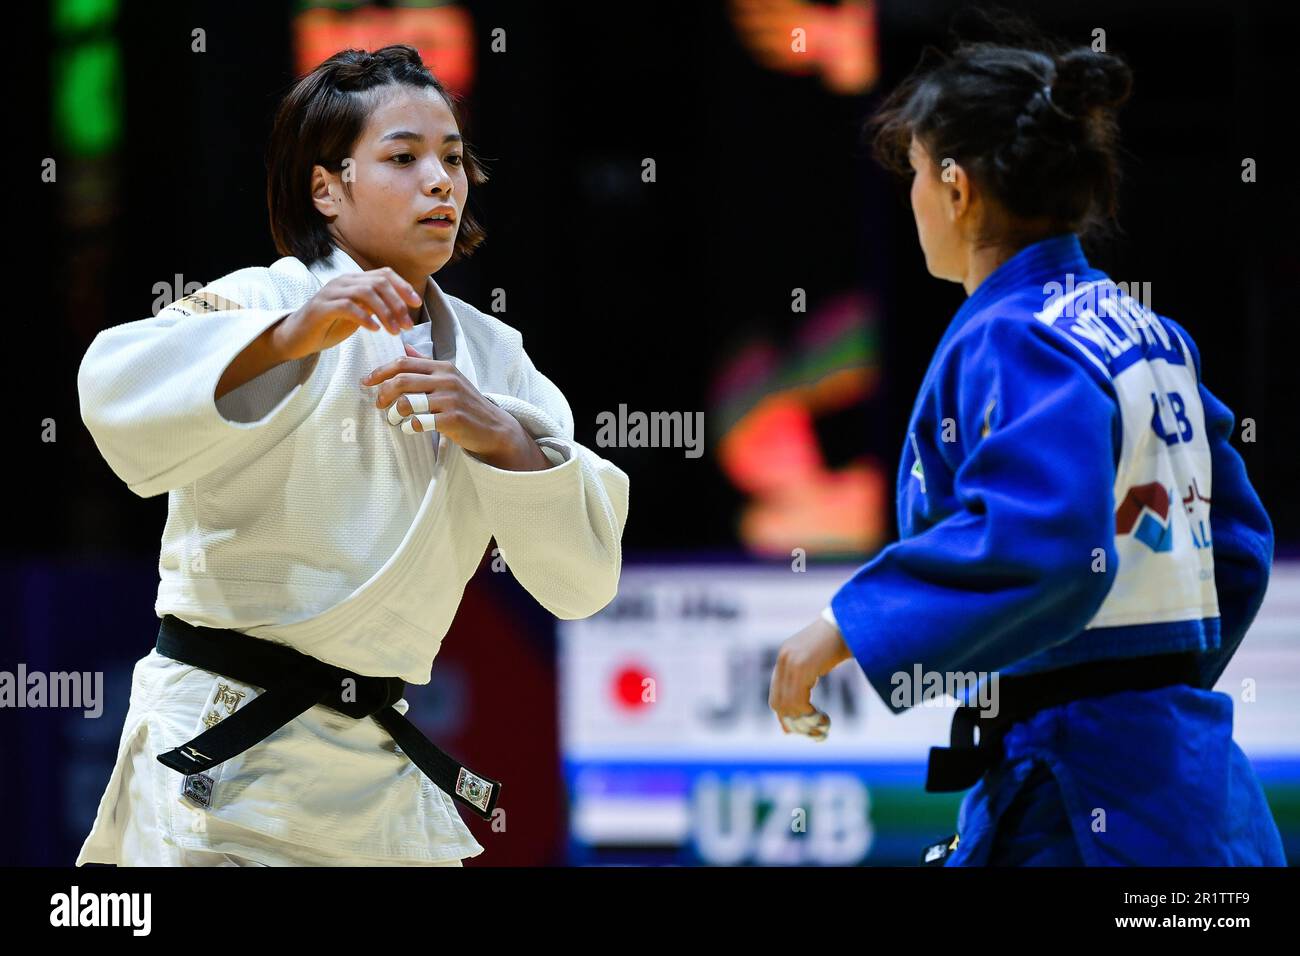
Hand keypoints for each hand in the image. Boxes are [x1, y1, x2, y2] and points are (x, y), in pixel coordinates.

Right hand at [270, 267, 422, 361]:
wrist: (296, 338)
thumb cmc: (328, 326)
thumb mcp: (358, 314)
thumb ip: (375, 307)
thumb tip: (400, 308)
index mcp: (353, 280)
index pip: (384, 274)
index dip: (403, 287)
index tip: (416, 304)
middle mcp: (343, 281)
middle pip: (378, 283)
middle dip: (397, 304)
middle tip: (407, 325)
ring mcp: (330, 293)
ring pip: (365, 293)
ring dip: (385, 313)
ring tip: (394, 331)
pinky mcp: (321, 308)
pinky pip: (347, 306)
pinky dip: (365, 317)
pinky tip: (375, 330)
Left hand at [363, 343, 550, 469]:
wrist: (494, 427)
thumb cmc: (467, 402)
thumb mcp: (450, 377)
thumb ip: (426, 363)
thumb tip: (405, 347)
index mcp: (443, 367)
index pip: (403, 363)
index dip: (380, 371)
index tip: (366, 381)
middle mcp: (446, 380)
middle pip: (401, 381)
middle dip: (382, 393)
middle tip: (377, 404)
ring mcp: (450, 400)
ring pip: (407, 402)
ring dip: (393, 413)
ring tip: (392, 419)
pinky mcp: (453, 420)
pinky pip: (420, 422)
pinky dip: (410, 427)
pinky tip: (410, 428)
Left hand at [769, 616, 853, 737]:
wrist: (852, 622)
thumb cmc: (841, 643)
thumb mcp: (818, 664)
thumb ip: (806, 682)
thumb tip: (803, 705)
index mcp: (784, 658)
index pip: (776, 696)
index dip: (785, 716)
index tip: (797, 730)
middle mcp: (783, 659)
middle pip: (778, 703)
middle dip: (794, 722)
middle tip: (813, 732)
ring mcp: (791, 662)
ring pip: (788, 704)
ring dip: (804, 720)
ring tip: (822, 725)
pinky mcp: (802, 666)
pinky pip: (798, 699)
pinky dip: (809, 713)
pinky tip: (823, 717)